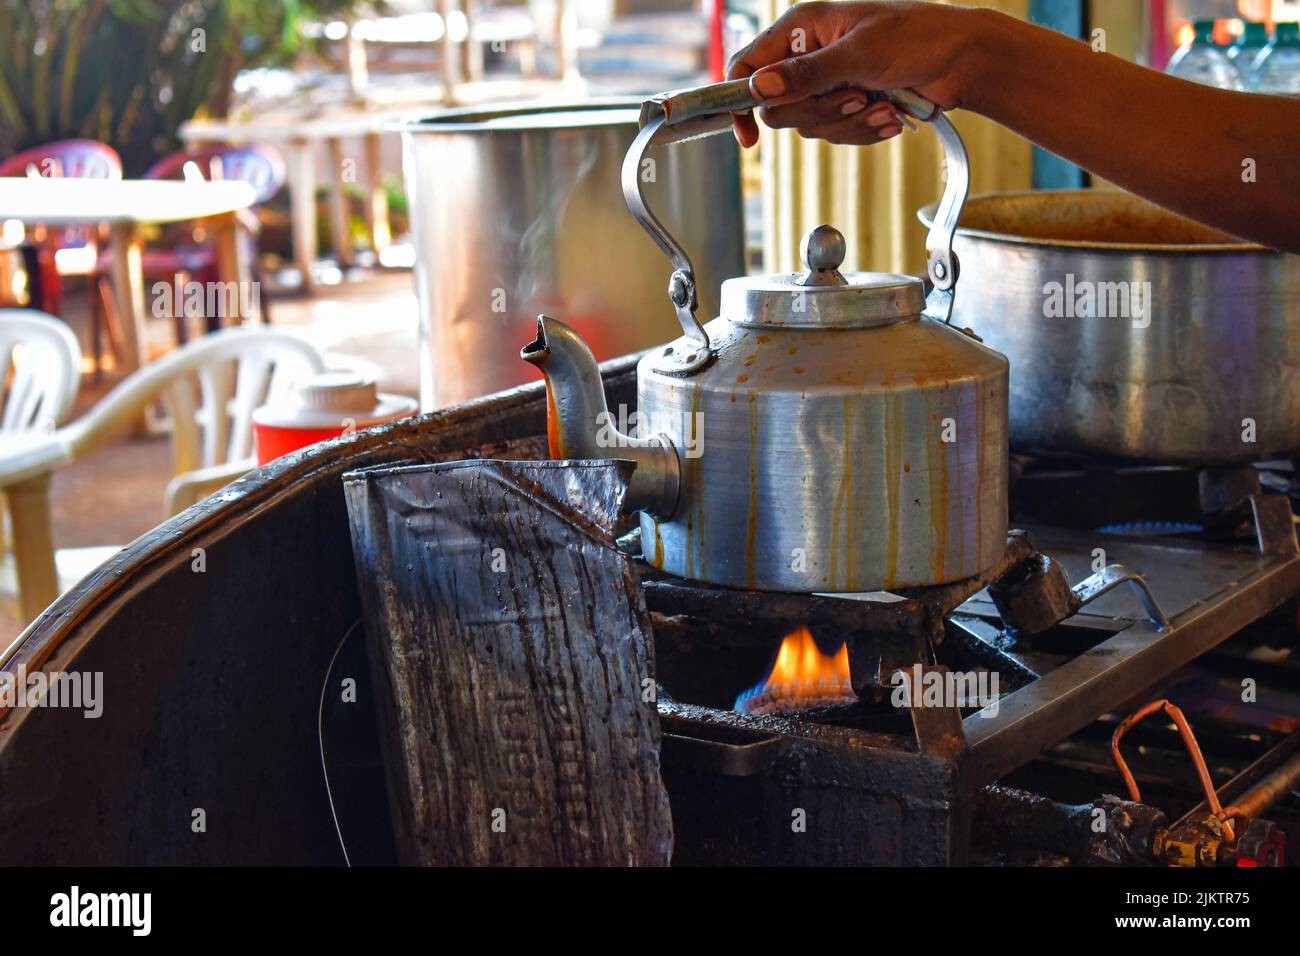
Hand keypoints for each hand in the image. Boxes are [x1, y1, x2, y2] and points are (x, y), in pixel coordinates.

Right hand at [726, 1, 982, 146]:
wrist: (962, 60)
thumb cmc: (918, 38)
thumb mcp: (858, 53)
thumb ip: (806, 74)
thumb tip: (760, 89)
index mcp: (802, 29)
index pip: (749, 67)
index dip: (741, 100)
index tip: (749, 136)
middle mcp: (809, 56)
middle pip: (780, 107)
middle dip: (819, 112)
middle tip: (856, 98)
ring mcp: (829, 83)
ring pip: (810, 126)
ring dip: (849, 122)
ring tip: (882, 104)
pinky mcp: (848, 106)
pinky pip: (836, 134)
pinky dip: (864, 130)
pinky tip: (890, 115)